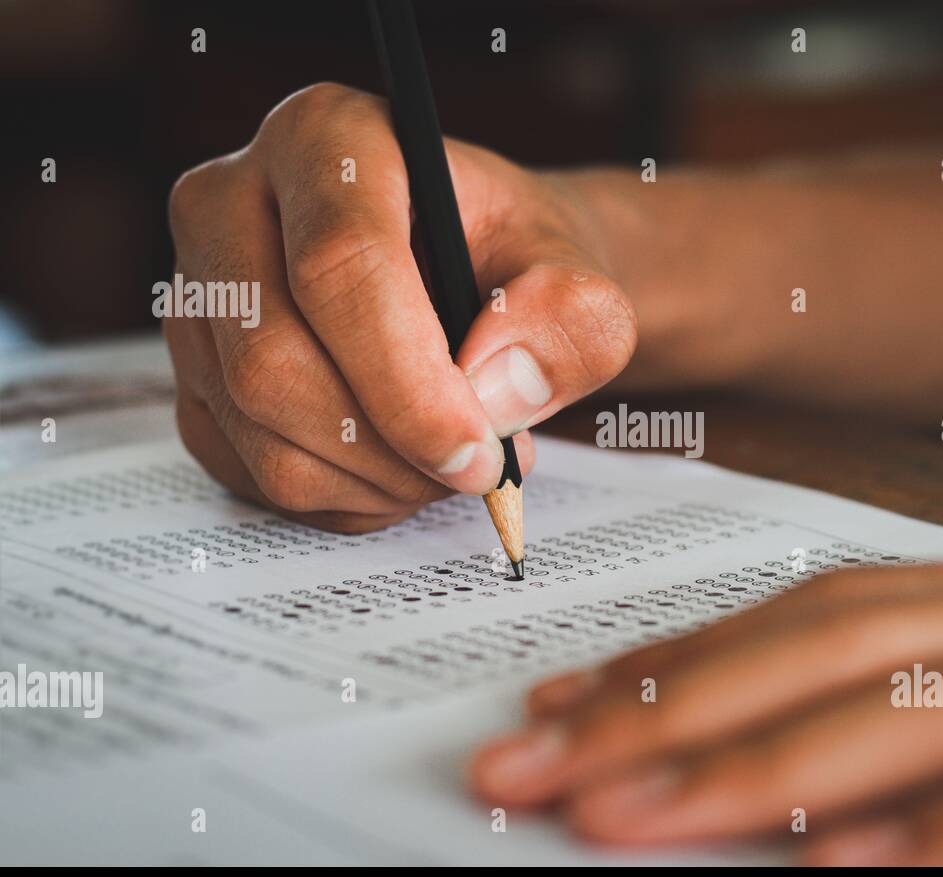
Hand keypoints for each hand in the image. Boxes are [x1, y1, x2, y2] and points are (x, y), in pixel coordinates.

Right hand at [165, 82, 634, 530]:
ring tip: (450, 460)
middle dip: (391, 447)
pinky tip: (400, 467)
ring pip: (260, 432)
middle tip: (479, 469)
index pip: (340, 267)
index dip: (409, 382)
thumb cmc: (516, 261)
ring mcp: (196, 296)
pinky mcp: (192, 376)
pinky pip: (250, 473)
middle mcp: (231, 204)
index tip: (478, 453)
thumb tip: (496, 391)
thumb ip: (569, 319)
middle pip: (273, 362)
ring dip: (375, 481)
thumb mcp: (577, 271)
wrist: (477, 274)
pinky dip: (343, 498)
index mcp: (326, 141)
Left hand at [470, 500, 942, 863]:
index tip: (571, 702)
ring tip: (622, 812)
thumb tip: (852, 789)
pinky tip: (850, 871)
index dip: (692, 654)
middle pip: (841, 649)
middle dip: (668, 710)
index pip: (834, 608)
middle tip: (527, 765)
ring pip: (940, 702)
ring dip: (765, 765)